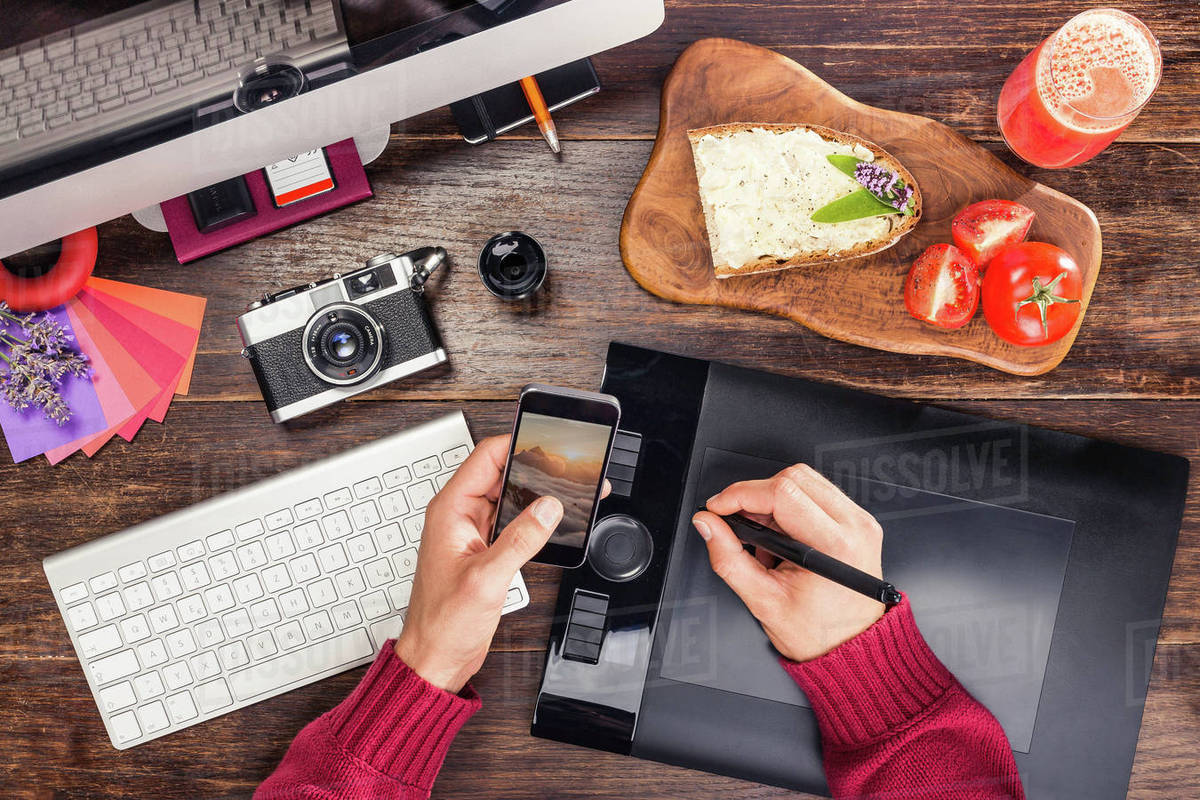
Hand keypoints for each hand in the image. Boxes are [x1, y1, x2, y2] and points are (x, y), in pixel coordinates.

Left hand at [394, 435, 563, 692]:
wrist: (436, 658)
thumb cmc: (443, 622)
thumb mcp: (486, 578)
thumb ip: (520, 539)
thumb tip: (548, 508)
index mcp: (451, 510)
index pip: (486, 456)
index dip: (518, 443)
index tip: (548, 443)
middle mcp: (460, 516)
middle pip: (501, 472)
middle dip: (535, 468)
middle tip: (569, 471)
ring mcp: (473, 532)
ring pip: (509, 497)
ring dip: (536, 494)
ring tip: (568, 491)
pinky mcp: (485, 550)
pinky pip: (512, 521)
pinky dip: (533, 518)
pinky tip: (554, 522)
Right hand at [693, 464, 885, 662]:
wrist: (852, 646)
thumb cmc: (819, 633)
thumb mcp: (763, 601)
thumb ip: (729, 558)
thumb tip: (708, 524)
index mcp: (835, 546)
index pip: (781, 493)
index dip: (740, 494)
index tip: (718, 507)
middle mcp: (854, 526)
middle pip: (793, 478)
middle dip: (753, 494)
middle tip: (735, 521)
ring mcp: (859, 520)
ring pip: (804, 478)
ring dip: (771, 498)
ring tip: (762, 534)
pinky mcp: (857, 520)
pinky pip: (817, 491)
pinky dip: (789, 504)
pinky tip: (781, 533)